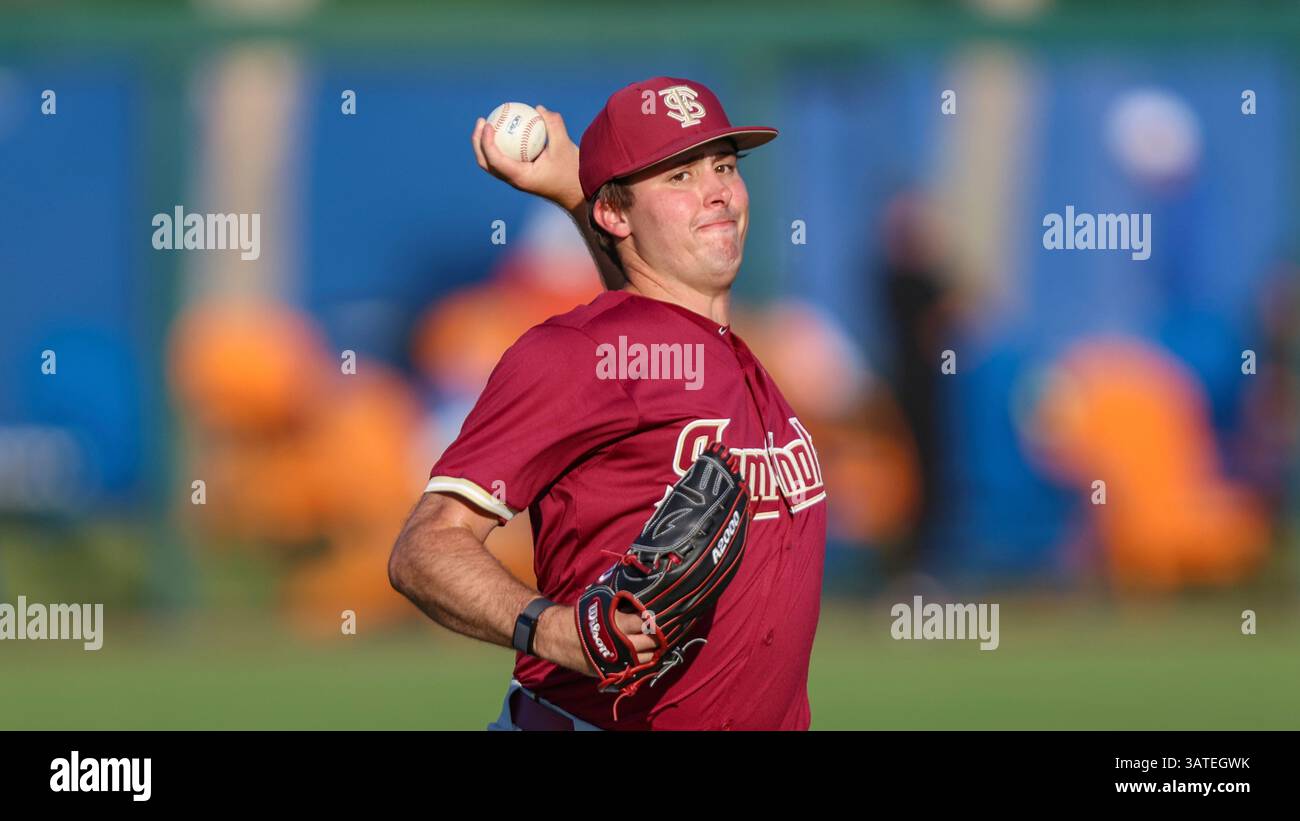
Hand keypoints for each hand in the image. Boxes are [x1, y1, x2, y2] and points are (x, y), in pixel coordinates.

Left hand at [471, 105, 583, 211]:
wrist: (576, 193)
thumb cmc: (572, 172)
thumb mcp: (565, 145)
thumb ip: (553, 125)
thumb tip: (538, 108)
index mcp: (520, 177)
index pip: (495, 160)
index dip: (486, 141)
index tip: (489, 124)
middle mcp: (514, 180)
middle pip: (486, 163)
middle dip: (478, 142)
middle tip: (482, 121)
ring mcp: (515, 179)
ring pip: (492, 163)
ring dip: (485, 144)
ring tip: (488, 123)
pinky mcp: (520, 175)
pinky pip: (504, 159)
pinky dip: (500, 145)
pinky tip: (506, 129)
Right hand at [534, 603, 659, 677]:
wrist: (555, 635)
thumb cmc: (578, 616)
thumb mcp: (601, 604)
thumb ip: (622, 604)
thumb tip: (643, 597)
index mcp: (619, 624)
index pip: (648, 623)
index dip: (656, 620)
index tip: (664, 616)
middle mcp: (621, 644)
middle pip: (651, 643)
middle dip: (658, 637)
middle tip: (662, 631)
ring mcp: (616, 661)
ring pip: (646, 660)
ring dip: (653, 652)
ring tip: (655, 645)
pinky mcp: (611, 672)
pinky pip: (634, 671)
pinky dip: (642, 664)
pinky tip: (644, 657)